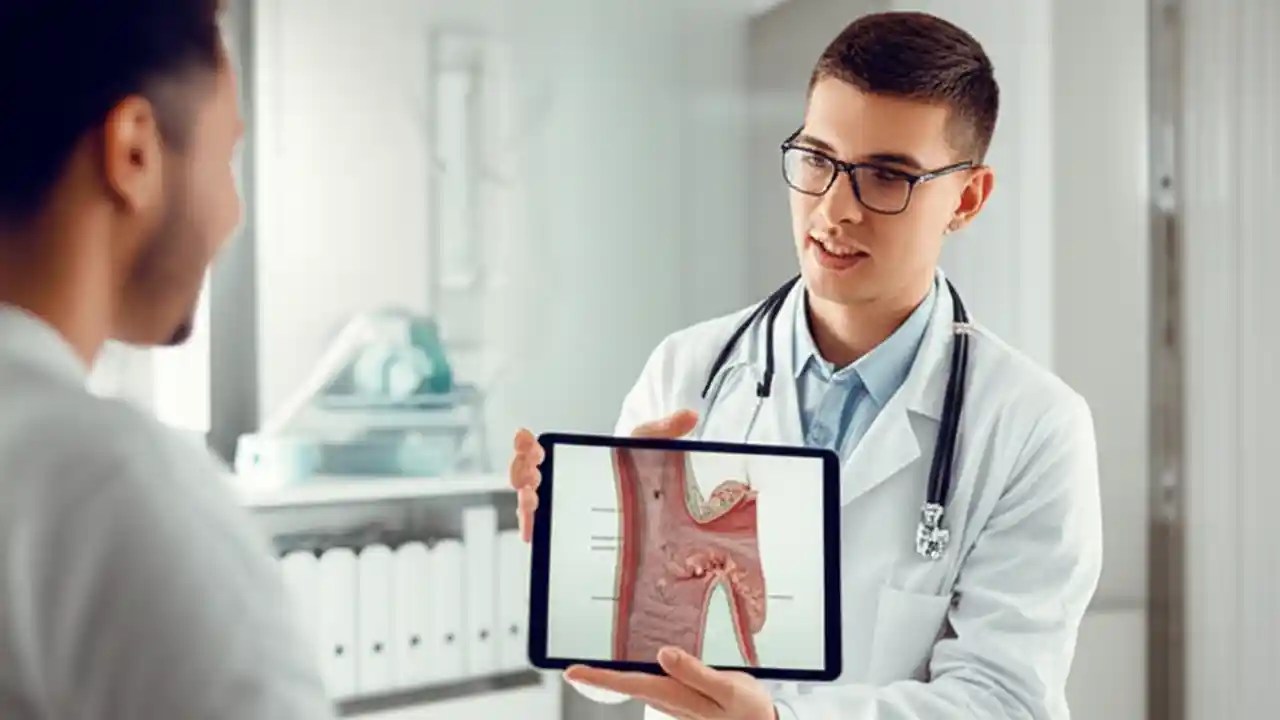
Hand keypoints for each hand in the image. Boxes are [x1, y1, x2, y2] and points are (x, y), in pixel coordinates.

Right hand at [508, 409, 698, 542]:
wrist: (638, 495)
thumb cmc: (632, 466)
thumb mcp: (645, 445)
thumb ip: (665, 429)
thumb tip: (692, 415)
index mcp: (565, 455)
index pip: (532, 447)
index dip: (523, 443)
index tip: (526, 436)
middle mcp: (553, 479)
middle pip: (521, 474)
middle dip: (521, 471)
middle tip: (536, 471)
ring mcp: (554, 504)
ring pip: (525, 501)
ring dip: (524, 499)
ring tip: (536, 498)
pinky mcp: (559, 528)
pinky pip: (538, 528)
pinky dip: (531, 527)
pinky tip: (533, 532)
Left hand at [565, 646, 776, 719]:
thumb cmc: (749, 710)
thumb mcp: (728, 689)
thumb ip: (695, 672)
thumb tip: (662, 654)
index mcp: (677, 696)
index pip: (629, 683)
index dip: (600, 677)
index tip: (572, 672)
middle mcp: (671, 702)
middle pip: (629, 686)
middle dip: (601, 678)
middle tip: (574, 670)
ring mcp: (677, 704)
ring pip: (640, 686)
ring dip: (617, 678)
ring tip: (595, 668)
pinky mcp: (685, 701)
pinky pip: (655, 686)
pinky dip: (638, 677)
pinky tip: (637, 668)